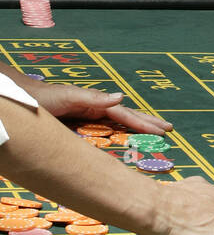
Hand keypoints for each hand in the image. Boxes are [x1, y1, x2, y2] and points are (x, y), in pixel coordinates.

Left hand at [26, 82, 172, 133]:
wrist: (24, 100)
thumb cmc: (44, 98)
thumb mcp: (69, 97)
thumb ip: (93, 97)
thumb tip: (121, 97)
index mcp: (96, 103)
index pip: (126, 114)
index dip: (144, 123)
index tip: (162, 131)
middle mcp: (96, 109)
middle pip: (127, 116)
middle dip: (148, 122)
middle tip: (169, 129)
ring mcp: (89, 117)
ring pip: (119, 123)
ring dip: (138, 127)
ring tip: (155, 132)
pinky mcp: (81, 125)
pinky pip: (106, 130)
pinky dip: (120, 133)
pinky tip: (126, 138)